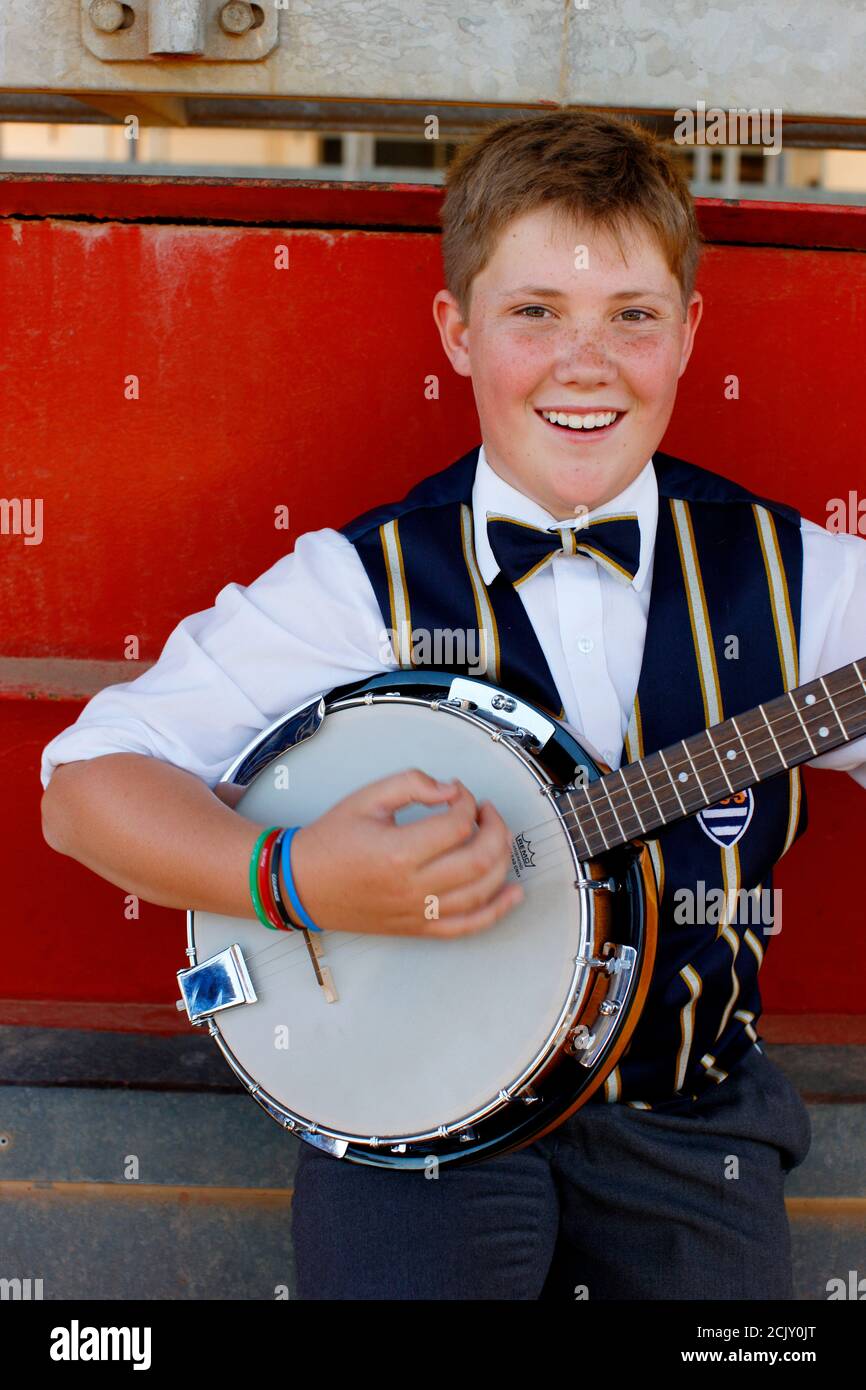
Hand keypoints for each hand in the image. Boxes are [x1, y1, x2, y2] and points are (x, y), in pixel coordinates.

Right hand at [283, 769, 522, 937]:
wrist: (300, 883)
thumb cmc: (331, 841)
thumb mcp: (367, 797)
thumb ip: (413, 783)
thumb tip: (452, 791)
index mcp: (398, 852)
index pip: (457, 824)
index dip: (468, 802)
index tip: (461, 793)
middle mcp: (412, 887)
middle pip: (480, 859)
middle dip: (496, 829)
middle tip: (487, 812)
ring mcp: (417, 912)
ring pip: (482, 892)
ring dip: (501, 861)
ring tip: (495, 839)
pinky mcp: (418, 928)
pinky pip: (468, 926)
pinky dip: (497, 911)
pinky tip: (513, 894)